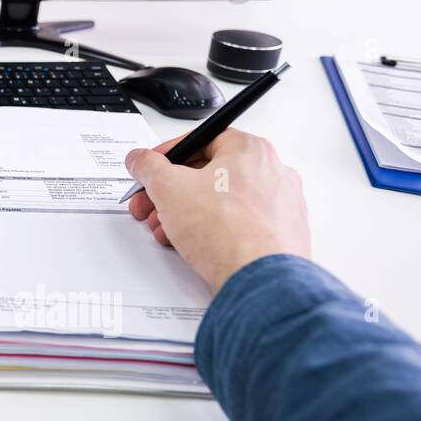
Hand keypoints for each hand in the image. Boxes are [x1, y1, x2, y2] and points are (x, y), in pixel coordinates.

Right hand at [124, 128, 310, 293]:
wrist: (258, 281)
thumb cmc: (228, 233)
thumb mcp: (167, 187)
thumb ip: (147, 166)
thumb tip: (140, 159)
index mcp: (252, 150)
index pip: (201, 140)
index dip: (167, 155)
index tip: (151, 168)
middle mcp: (272, 173)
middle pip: (208, 173)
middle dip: (171, 191)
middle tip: (151, 203)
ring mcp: (279, 205)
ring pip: (221, 201)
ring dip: (185, 212)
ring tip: (166, 229)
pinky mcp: (279, 234)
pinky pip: (237, 224)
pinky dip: (211, 230)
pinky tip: (190, 243)